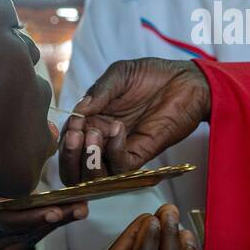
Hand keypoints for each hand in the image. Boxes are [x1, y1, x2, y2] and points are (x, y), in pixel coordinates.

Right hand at [0, 197, 87, 249]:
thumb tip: (7, 184)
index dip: (29, 217)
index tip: (57, 209)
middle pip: (14, 236)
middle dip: (50, 220)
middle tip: (79, 207)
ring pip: (15, 246)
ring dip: (44, 228)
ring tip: (73, 212)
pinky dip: (27, 239)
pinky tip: (47, 225)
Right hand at [58, 58, 210, 184]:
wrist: (184, 80)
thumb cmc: (152, 74)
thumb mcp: (119, 75)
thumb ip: (99, 91)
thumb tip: (78, 111)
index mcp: (92, 120)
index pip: (68, 141)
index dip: (65, 139)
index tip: (73, 124)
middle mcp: (103, 139)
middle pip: (76, 166)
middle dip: (71, 156)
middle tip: (77, 136)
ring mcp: (121, 149)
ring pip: (96, 174)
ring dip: (89, 158)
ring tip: (95, 134)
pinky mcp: (141, 154)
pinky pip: (121, 167)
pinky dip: (114, 152)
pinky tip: (117, 130)